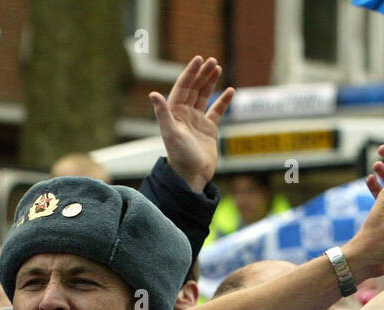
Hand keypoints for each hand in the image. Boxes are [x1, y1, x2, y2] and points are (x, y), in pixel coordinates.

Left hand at [149, 55, 232, 193]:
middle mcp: (184, 115)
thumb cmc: (180, 156)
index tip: (199, 59)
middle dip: (202, 74)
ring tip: (217, 68)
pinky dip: (223, 101)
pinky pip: (216, 111)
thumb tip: (153, 94)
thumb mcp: (171, 133)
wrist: (192, 175)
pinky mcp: (208, 129)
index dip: (190, 73)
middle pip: (194, 89)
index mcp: (174, 113)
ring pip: (204, 96)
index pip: (183, 87)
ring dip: (210, 82)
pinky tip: (230, 91)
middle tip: (212, 61)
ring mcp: (197, 121)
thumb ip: (163, 113)